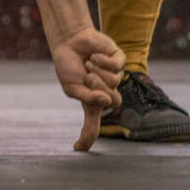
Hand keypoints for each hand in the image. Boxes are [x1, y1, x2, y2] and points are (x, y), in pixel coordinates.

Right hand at [50, 27, 124, 151]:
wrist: (70, 41)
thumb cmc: (70, 65)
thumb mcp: (72, 87)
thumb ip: (88, 98)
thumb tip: (108, 101)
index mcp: (94, 101)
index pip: (93, 123)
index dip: (86, 137)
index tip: (78, 148)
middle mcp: (107, 91)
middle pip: (112, 99)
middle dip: (96, 86)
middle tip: (87, 76)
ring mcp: (115, 75)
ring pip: (114, 82)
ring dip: (97, 71)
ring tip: (89, 63)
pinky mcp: (119, 60)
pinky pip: (116, 66)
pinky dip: (102, 60)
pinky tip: (95, 56)